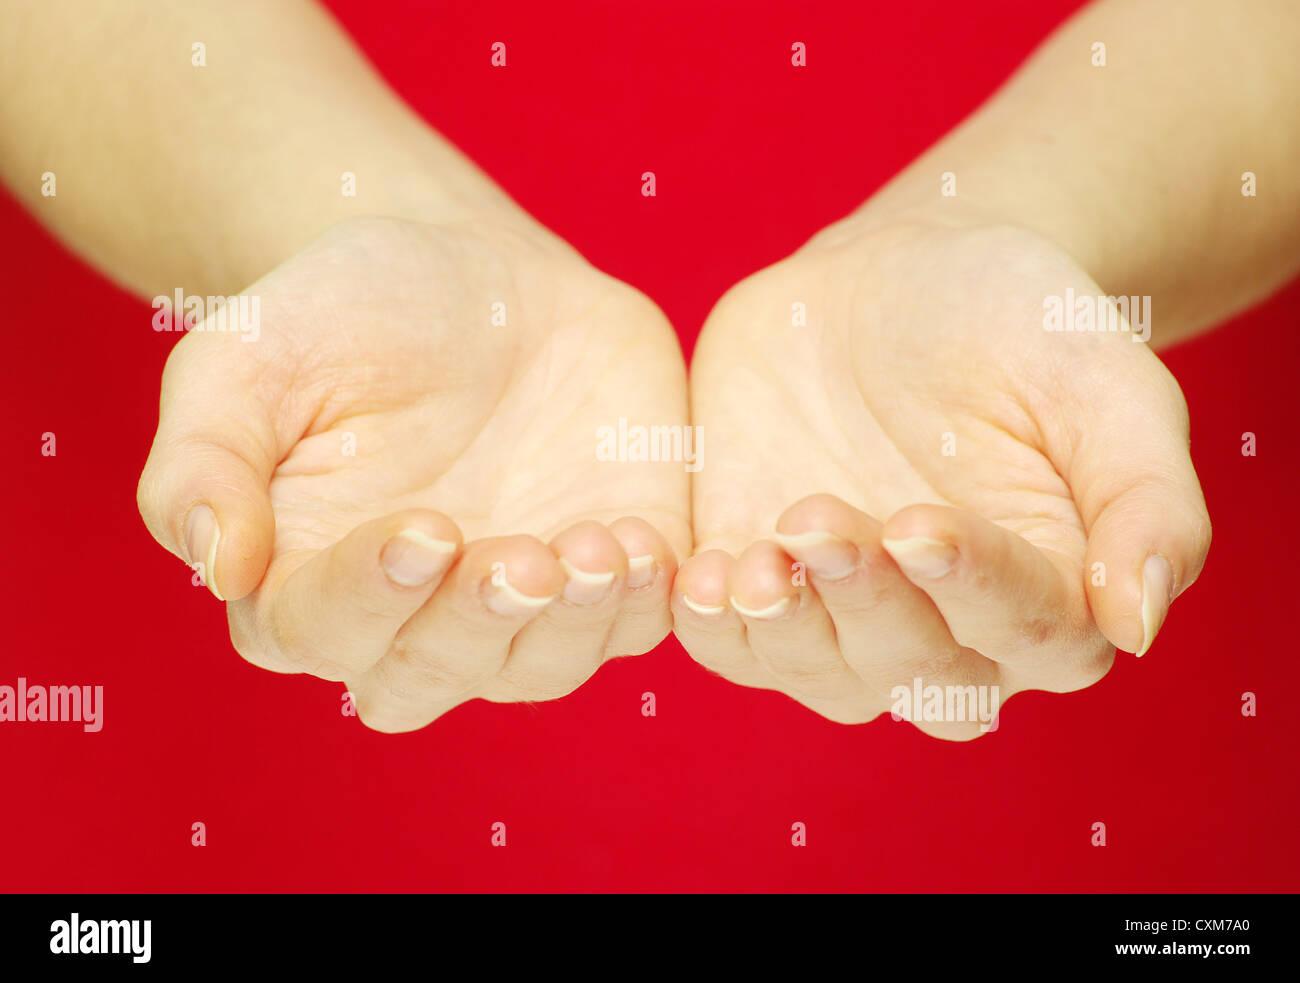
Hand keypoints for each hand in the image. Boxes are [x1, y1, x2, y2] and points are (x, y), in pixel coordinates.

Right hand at [138, 216, 690, 731]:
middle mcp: (414, 612)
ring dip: (571, 625)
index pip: (321, 631)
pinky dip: (646, 602)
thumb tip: (217, 568)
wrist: (482, 275)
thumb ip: (204, 459)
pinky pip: (635, 622)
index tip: (422, 529)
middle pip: (432, 675)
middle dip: (477, 626)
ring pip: (540, 665)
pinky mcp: (611, 567)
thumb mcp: (248, 356)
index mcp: (308, 574)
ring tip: (598, 547)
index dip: (369, 597)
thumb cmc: (347, 311)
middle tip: (515, 554)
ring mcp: (520, 599)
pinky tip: (649, 547)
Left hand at [673, 209, 1209, 737]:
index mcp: (1053, 591)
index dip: (975, 588)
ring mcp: (843, 611)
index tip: (922, 521)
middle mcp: (948, 625)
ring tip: (750, 562)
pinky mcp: (757, 577)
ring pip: (817, 674)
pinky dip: (708, 623)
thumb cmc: (1018, 323)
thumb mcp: (1103, 382)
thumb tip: (1139, 625)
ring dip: (781, 630)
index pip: (1030, 630)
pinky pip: (727, 639)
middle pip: (914, 671)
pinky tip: (692, 575)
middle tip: (818, 521)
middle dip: (865, 606)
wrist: (896, 280)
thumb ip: (1146, 498)